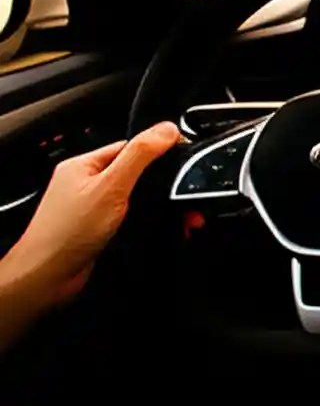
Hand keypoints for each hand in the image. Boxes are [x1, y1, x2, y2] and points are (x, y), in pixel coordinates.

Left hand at [4, 122, 179, 303]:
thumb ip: (140, 155)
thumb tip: (166, 129)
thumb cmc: (67, 233)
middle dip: (162, 187)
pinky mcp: (99, 229)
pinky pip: (131, 219)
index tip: (181, 160)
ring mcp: (92, 207)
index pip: (128, 147)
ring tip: (181, 218)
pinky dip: (148, 223)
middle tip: (183, 197)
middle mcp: (86, 184)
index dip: (156, 153)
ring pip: (136, 199)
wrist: (49, 276)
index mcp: (83, 165)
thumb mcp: (111, 186)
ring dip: (158, 208)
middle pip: (135, 174)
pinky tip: (160, 229)